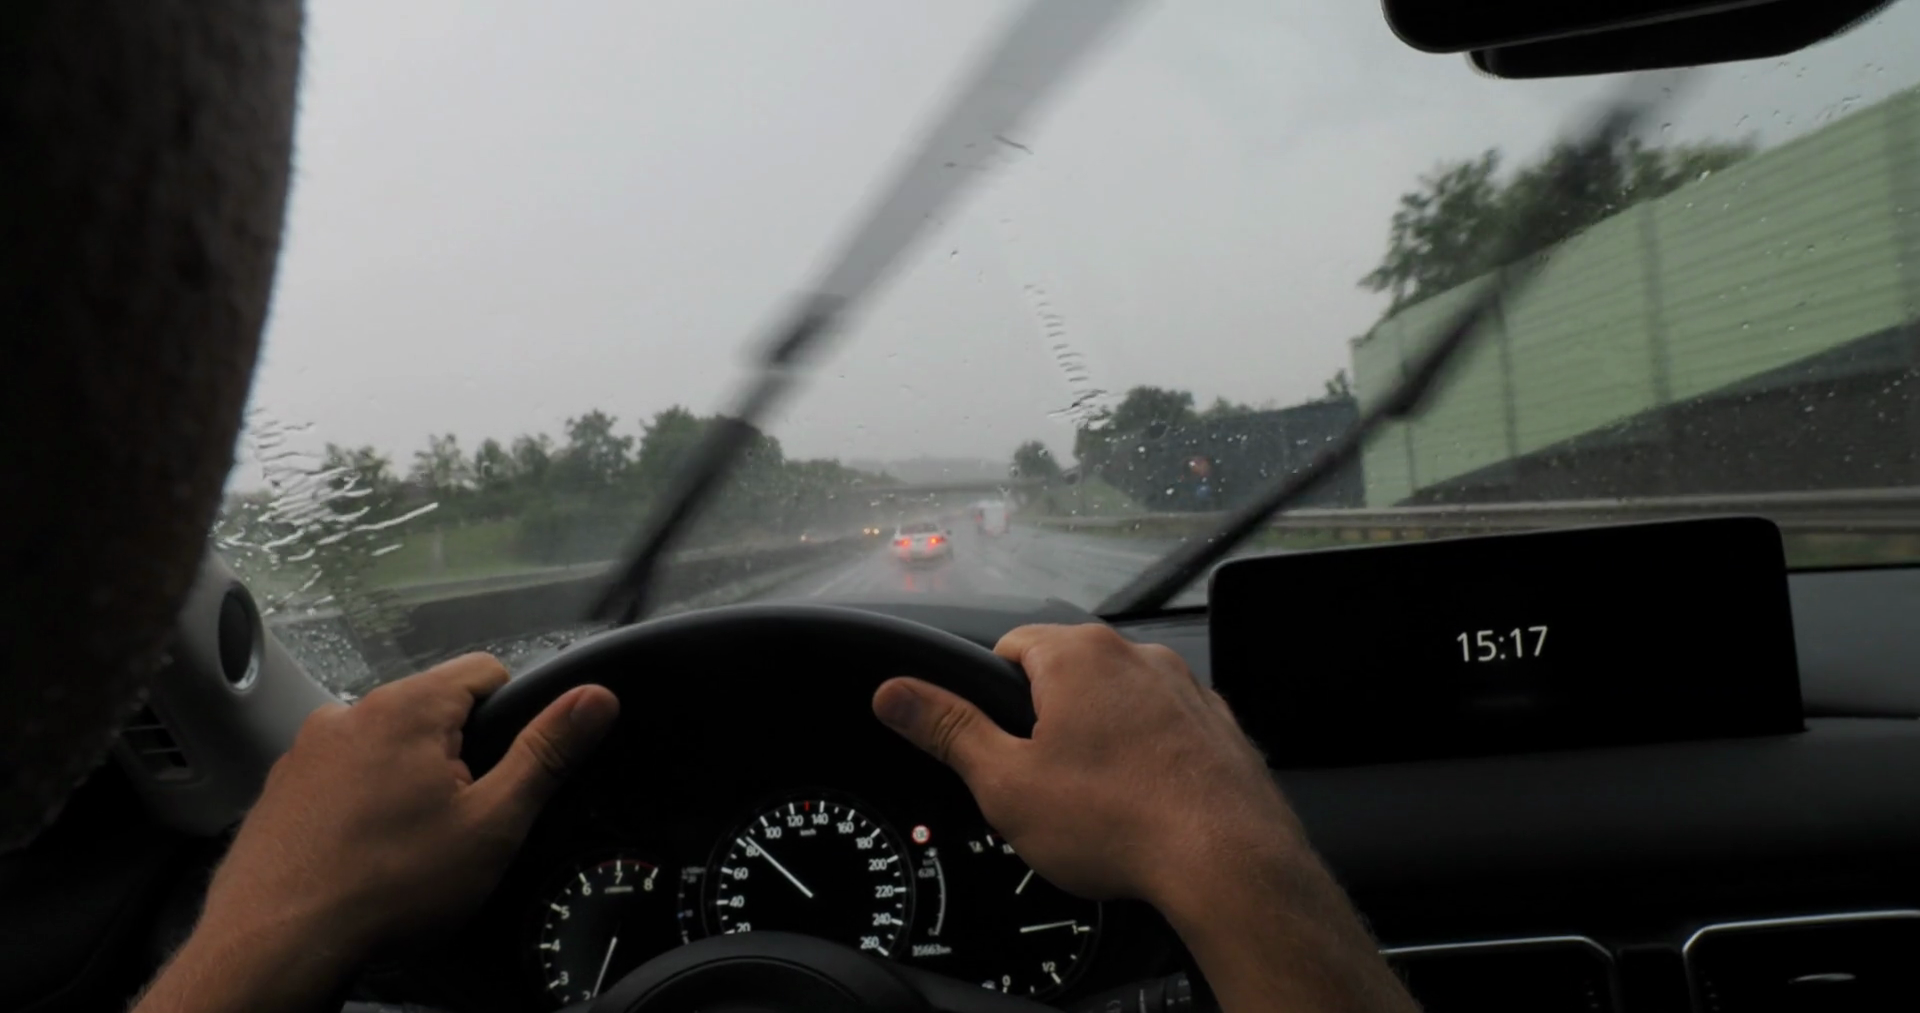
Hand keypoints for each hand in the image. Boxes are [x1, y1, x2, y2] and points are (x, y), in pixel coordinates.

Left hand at [135, 654, 618, 1012]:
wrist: (276, 944)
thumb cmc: (389, 885)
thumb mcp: (493, 822)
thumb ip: (547, 753)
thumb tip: (596, 697)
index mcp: (408, 707)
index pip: (485, 672)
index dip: (512, 718)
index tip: (505, 774)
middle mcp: (349, 713)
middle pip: (431, 713)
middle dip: (454, 759)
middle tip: (459, 824)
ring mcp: (306, 751)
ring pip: (384, 749)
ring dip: (404, 782)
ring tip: (407, 849)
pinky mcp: (279, 789)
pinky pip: (340, 780)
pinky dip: (359, 807)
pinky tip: (363, 857)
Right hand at [871, 623, 1293, 905]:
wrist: (1227, 861)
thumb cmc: (1120, 822)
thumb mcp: (1005, 782)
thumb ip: (946, 729)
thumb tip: (894, 693)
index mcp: (1077, 656)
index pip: (1007, 649)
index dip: (989, 701)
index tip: (994, 745)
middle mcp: (1136, 656)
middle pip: (1065, 677)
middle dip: (1047, 725)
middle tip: (1042, 785)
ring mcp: (1185, 688)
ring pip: (1118, 704)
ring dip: (1100, 741)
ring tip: (1098, 803)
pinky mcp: (1217, 726)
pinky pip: (1164, 731)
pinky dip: (1148, 759)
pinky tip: (1143, 806)